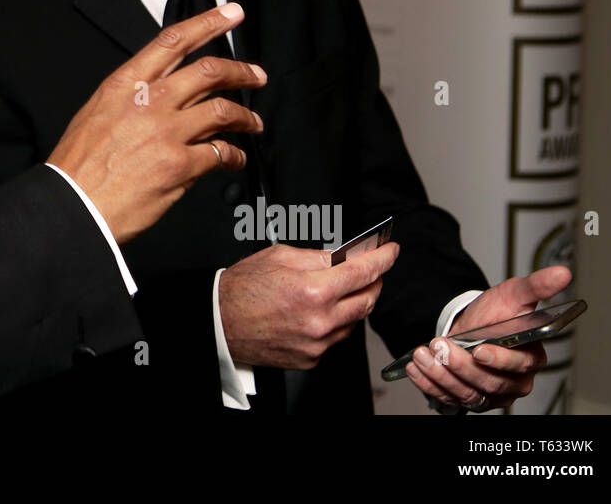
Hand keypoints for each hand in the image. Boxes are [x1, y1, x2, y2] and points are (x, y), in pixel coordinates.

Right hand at [48, 2, 265, 243]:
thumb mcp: (96, 113)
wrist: (72, 205)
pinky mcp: (180, 165)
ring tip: (253, 123)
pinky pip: (220, 153)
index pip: (173, 41)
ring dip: (245, 116)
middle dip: (240, 70)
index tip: (231, 14)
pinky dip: (234, 156)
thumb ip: (132, 99)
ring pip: (222, 110)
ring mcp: (166, 132)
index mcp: (124, 85)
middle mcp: (148, 102)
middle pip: (209, 72)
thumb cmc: (78, 166)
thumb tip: (166, 99)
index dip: (208, 23)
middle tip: (255, 74)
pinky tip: (235, 159)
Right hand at [220, 240, 399, 368]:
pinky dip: (335, 322)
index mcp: (312, 290)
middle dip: (375, 281)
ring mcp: (316, 343)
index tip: (391, 251)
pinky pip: (335, 339)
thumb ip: (318, 256)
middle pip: (368, 300)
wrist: (219, 321)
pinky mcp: (310, 358)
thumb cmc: (242, 288)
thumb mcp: (279, 256)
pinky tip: (321, 311)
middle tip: (371, 270)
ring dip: (355, 303)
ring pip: (354, 321)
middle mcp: (319, 320)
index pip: (363, 272)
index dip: (383, 258)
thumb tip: (345, 256)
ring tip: (341, 290)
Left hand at [404, 265, 570, 411]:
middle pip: (490, 382)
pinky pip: (449, 398)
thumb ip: (537, 286)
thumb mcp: (514, 294)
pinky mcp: (469, 398)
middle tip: (440, 345)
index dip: (499, 360)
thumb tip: (562, 273)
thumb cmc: (496, 313)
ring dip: (442, 374)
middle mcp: (514, 381)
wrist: (471, 324)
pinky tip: (416, 369)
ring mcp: (491, 393)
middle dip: (462, 365)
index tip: (479, 350)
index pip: (519, 366)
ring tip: (423, 353)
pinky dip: (430, 385)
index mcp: (530, 358)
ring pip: (468, 393)